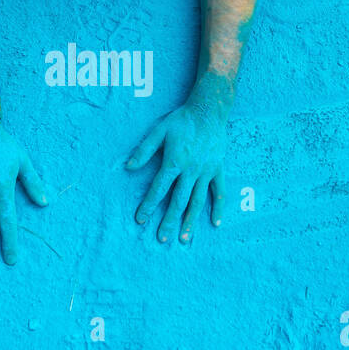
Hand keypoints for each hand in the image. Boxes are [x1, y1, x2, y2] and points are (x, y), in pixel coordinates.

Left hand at [125, 78, 230, 244]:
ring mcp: (207, 171)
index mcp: (175, 161)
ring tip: (184, 238)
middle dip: (169, 221)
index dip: (149, 205)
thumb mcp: (159, 130)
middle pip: (178, 200)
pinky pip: (220, 192)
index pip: (159, 188)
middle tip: (162, 239)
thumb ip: (144, 150)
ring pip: (198, 201)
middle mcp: (191, 170)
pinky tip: (215, 224)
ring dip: (191, 221)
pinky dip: (218, 208)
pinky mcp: (218, 169)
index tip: (141, 219)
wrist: (209, 110)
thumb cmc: (181, 120)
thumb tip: (128, 167)